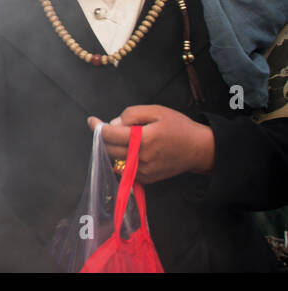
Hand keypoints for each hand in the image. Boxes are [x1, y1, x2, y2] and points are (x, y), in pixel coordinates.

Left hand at [87, 105, 214, 183]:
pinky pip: (124, 169)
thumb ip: (132, 114)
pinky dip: (121, 159)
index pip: (110, 135)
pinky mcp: (146, 179)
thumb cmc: (178, 127)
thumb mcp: (156, 111)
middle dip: (104, 137)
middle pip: (108, 148)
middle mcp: (141, 158)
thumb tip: (113, 124)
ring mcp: (143, 171)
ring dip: (111, 148)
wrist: (199, 149)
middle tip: (107, 128)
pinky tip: (128, 149)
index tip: (92, 121)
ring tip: (120, 138)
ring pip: (114, 160)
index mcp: (143, 140)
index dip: (97, 127)